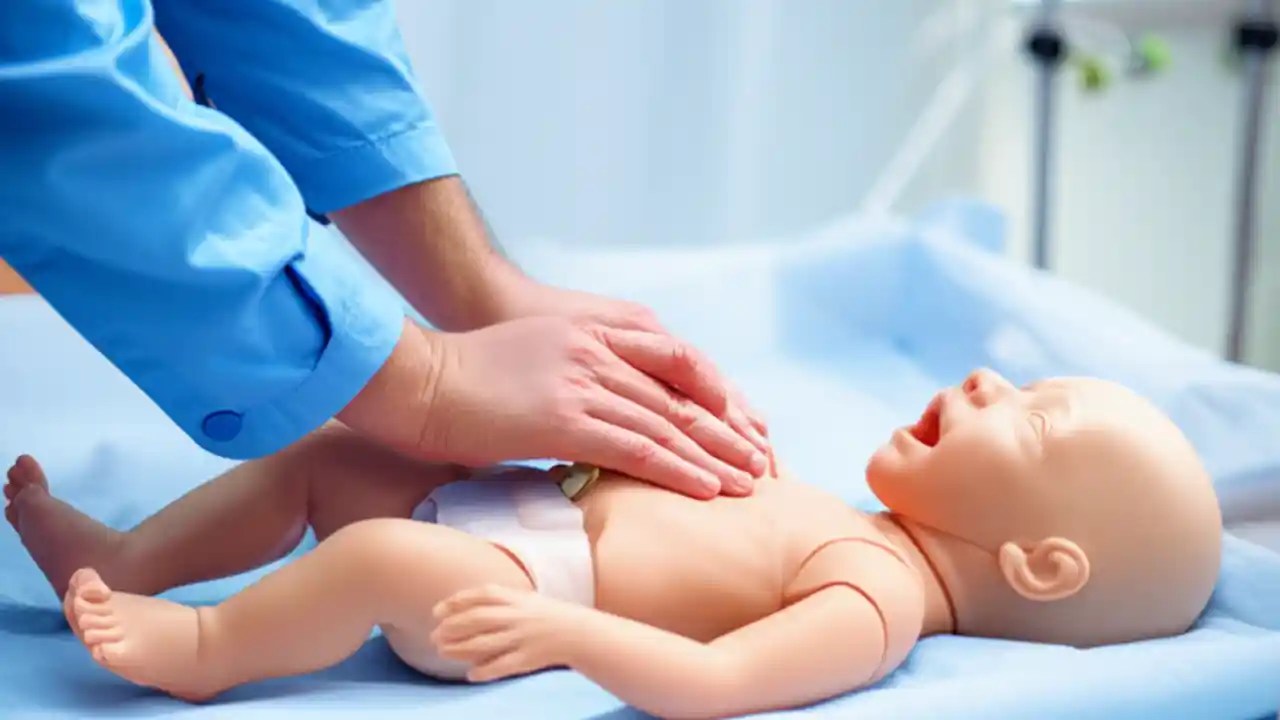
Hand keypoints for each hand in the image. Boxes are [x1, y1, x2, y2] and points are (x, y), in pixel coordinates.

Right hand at [417, 315, 765, 497]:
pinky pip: (635, 448)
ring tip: (747, 482)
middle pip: (680, 394)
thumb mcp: (537, 351)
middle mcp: (595, 349)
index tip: (743, 423)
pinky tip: (705, 488)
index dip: (716, 395)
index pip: (676, 361)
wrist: (417, 378)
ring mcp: (580, 381)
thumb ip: (579, 370)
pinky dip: (676, 470)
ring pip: (666, 423)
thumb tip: (604, 410)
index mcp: (593, 329)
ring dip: (713, 456)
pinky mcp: (562, 418)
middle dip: (727, 430)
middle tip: (762, 460)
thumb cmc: (467, 374)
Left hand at [431, 584, 581, 682]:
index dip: (456, 602)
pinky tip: (470, 674)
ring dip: (459, 649)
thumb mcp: (522, 598)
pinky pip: (502, 665)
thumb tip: (458, 606)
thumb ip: (495, 599)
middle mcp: (516, 616)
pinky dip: (484, 670)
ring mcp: (521, 638)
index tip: (437, 611)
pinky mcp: (527, 659)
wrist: (576, 632)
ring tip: (443, 652)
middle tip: (434, 636)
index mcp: (515, 598)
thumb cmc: (542, 614)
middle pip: (478, 619)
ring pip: (484, 643)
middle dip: (452, 627)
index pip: (480, 595)